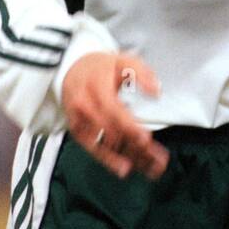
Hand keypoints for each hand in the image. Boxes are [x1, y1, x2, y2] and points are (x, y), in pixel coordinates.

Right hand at [62, 50, 170, 178]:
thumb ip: (141, 72)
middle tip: (158, 159)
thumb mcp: (122, 60)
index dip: (128, 126)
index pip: (112, 110)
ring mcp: (79, 121)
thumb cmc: (100, 67)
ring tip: (150, 168)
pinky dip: (109, 160)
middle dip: (135, 147)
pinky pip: (93, 149)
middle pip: (110, 131)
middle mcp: (84, 106)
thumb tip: (156, 91)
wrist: (70, 69)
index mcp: (96, 87)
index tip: (145, 138)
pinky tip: (125, 168)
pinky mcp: (78, 132)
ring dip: (128, 157)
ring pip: (104, 144)